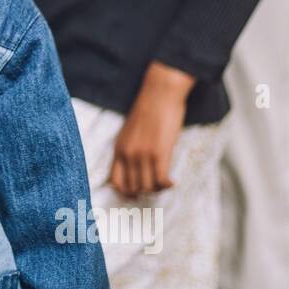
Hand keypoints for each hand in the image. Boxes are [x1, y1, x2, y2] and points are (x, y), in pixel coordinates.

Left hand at [109, 62, 194, 197]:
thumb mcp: (130, 132)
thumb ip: (130, 149)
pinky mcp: (159, 153)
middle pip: (133, 187)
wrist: (160, 94)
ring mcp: (143, 155)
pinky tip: (173, 182)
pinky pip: (161, 180)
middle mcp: (128, 154)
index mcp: (119, 149)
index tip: (136, 194)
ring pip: (147, 187)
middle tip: (156, 188)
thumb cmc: (149, 110)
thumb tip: (135, 168)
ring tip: (165, 182)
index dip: (126, 192)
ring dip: (158, 189)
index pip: (115, 182)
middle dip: (145, 192)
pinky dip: (168, 185)